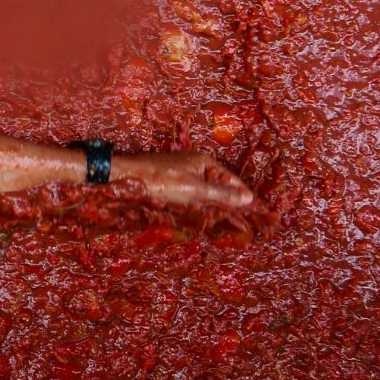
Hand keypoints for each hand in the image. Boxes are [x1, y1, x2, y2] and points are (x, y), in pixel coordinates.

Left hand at [116, 151, 253, 208]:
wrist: (126, 176)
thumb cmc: (161, 180)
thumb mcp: (195, 190)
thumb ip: (221, 195)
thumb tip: (247, 198)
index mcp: (203, 161)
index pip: (229, 178)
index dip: (240, 193)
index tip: (253, 207)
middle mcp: (194, 163)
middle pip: (217, 183)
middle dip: (227, 199)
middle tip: (240, 218)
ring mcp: (181, 172)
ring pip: (203, 190)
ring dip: (211, 203)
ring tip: (223, 218)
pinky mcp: (169, 181)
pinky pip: (190, 193)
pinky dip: (196, 203)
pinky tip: (198, 213)